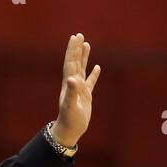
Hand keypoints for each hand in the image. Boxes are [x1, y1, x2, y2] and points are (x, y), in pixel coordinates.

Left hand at [52, 33, 101, 147]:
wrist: (69, 130)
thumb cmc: (69, 119)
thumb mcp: (70, 106)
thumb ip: (71, 92)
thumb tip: (72, 79)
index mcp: (69, 83)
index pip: (71, 63)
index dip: (72, 50)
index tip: (75, 37)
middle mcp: (73, 84)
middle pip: (75, 62)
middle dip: (77, 49)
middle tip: (79, 35)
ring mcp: (79, 89)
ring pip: (82, 69)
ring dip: (84, 57)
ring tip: (87, 44)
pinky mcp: (85, 96)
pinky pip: (90, 82)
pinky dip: (93, 74)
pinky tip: (97, 67)